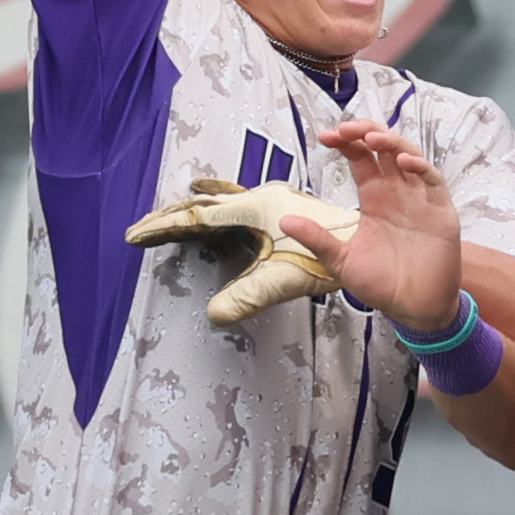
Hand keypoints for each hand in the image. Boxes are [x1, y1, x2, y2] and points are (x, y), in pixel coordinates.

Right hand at [126, 181, 361, 325]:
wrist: (379, 250)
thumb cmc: (334, 263)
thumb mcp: (285, 281)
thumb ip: (248, 295)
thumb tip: (213, 316)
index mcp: (255, 211)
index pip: (198, 218)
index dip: (165, 227)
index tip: (134, 235)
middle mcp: (263, 201)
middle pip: (208, 205)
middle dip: (174, 214)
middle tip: (144, 226)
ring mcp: (276, 203)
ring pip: (229, 199)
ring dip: (202, 201)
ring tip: (186, 198)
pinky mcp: (288, 211)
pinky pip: (248, 204)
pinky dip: (226, 202)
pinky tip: (227, 204)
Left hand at [283, 120, 461, 331]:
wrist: (413, 308)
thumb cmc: (382, 284)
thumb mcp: (341, 261)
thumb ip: (317, 239)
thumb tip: (285, 220)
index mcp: (375, 199)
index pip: (361, 159)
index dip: (346, 143)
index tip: (325, 137)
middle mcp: (398, 192)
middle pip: (384, 148)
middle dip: (366, 132)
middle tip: (345, 129)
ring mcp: (420, 199)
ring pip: (409, 156)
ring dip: (392, 143)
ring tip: (372, 139)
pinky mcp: (441, 211)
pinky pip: (433, 181)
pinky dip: (421, 167)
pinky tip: (405, 163)